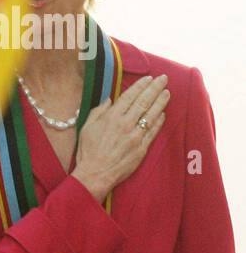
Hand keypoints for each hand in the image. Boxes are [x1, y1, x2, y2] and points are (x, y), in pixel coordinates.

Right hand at [72, 73, 168, 200]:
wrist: (95, 174)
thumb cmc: (87, 152)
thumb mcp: (86, 128)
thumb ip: (98, 112)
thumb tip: (108, 101)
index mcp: (111, 117)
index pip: (129, 96)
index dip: (140, 86)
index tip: (149, 78)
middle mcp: (125, 124)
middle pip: (143, 102)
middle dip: (155, 88)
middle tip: (164, 79)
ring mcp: (135, 136)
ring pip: (151, 114)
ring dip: (161, 102)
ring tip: (167, 92)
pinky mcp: (141, 148)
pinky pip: (153, 131)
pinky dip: (159, 121)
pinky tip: (163, 113)